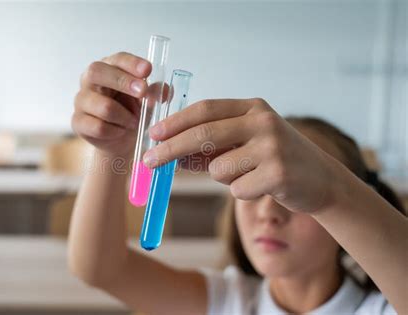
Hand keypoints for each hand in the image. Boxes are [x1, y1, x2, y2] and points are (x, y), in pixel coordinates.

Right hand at [72, 52, 150, 155]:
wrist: (123, 142)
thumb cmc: (134, 113)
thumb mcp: (148, 101)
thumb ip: (155, 93)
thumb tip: (163, 91)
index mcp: (109, 68)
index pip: (117, 59)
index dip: (131, 63)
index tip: (148, 70)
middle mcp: (90, 80)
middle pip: (97, 72)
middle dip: (122, 81)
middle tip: (142, 91)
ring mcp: (81, 100)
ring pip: (103, 106)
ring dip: (125, 117)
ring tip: (134, 122)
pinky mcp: (78, 122)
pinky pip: (99, 127)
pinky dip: (115, 131)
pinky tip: (120, 131)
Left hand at [143, 98, 344, 212]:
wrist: (321, 180)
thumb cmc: (274, 159)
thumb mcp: (244, 144)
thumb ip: (210, 146)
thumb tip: (170, 153)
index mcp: (253, 108)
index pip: (205, 110)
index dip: (175, 122)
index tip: (153, 134)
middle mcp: (263, 121)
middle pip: (203, 133)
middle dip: (170, 148)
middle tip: (148, 160)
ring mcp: (273, 146)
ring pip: (218, 168)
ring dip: (222, 177)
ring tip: (247, 174)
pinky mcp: (279, 174)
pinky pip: (237, 189)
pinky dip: (241, 191)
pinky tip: (262, 186)